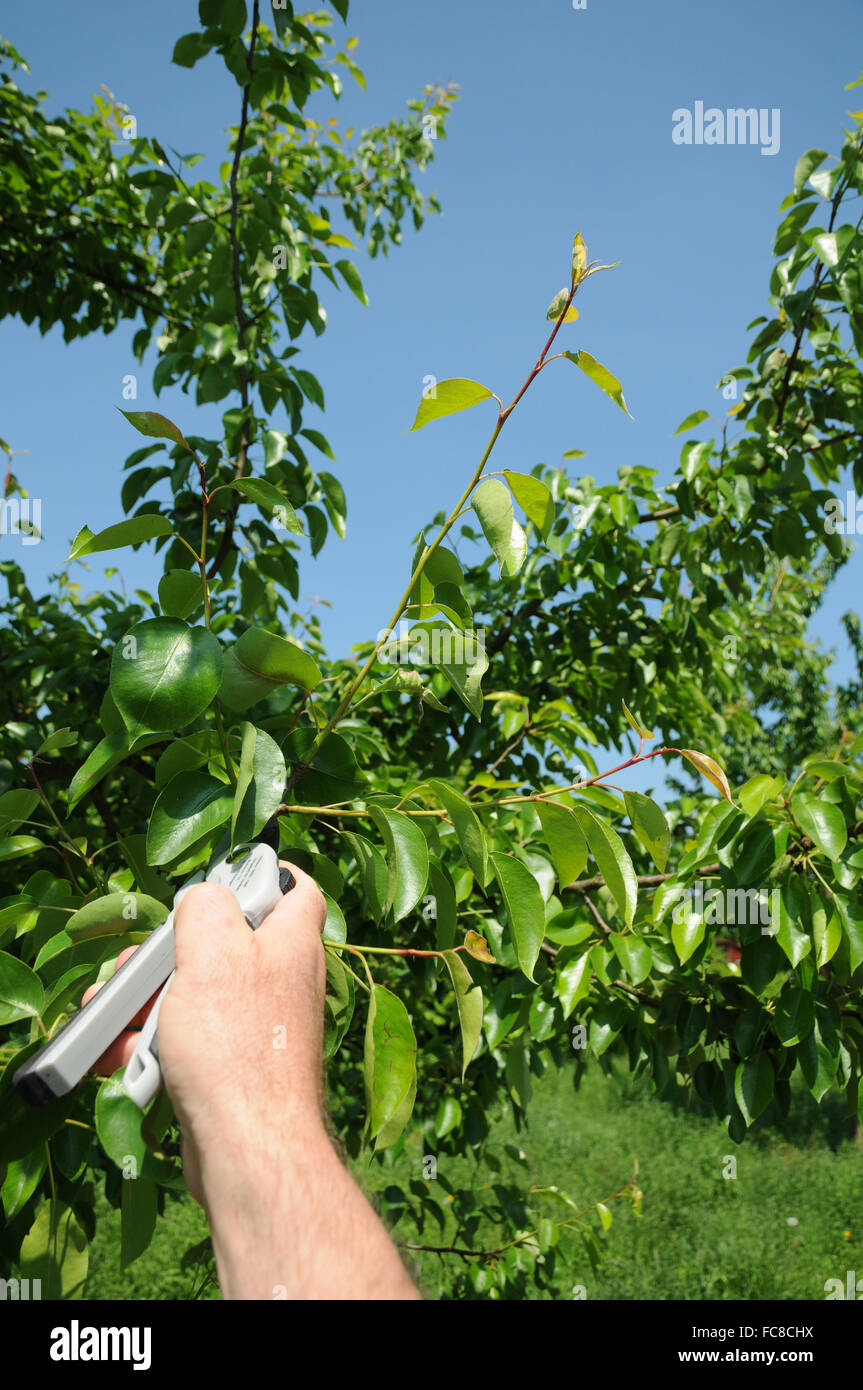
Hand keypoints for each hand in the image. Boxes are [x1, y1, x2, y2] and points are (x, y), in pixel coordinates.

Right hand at [85, 860, 327, 1203]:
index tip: (228, 876)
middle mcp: (282, 982)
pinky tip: (122, 1057)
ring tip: (111, 1014)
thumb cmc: (235, 1043)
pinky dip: (154, 1047)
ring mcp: (260, 1029)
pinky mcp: (235, 1069)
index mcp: (291, 943)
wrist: (246, 1145)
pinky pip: (190, 1043)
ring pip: (197, 997)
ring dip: (147, 1003)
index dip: (267, 874)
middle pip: (225, 945)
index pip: (297, 890)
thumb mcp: (212, 951)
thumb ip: (207, 908)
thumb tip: (206, 898)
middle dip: (168, 953)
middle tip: (136, 964)